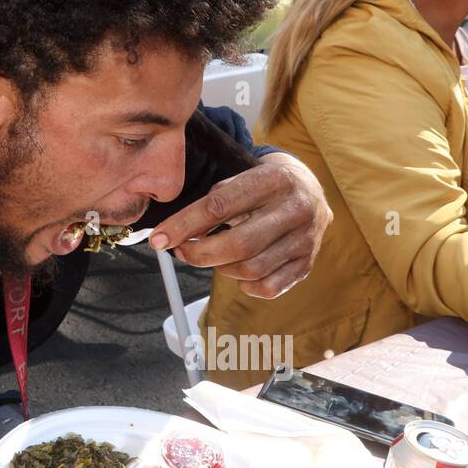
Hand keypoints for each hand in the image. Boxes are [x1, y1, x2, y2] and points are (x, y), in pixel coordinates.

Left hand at [150, 152, 331, 298]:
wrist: (308, 189)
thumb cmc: (261, 185)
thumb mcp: (239, 179)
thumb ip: (210, 203)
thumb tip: (174, 235)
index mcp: (273, 179)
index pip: (220, 206)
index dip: (184, 225)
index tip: (159, 239)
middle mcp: (296, 209)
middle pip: (239, 244)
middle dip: (200, 254)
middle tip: (183, 251)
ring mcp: (306, 239)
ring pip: (251, 270)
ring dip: (221, 268)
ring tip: (213, 255)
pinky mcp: (307, 263)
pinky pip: (268, 288)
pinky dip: (244, 284)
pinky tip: (238, 268)